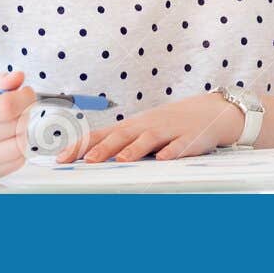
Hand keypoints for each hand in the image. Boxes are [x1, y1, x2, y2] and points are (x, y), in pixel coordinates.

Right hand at [0, 69, 35, 179]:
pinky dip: (18, 151)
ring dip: (25, 134)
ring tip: (18, 122)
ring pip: (16, 149)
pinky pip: (11, 165)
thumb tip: (19, 78)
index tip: (27, 92)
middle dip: (27, 114)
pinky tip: (8, 140)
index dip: (25, 98)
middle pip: (13, 128)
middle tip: (25, 106)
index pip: (5, 107)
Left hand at [57, 93, 243, 162]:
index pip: (102, 134)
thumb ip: (121, 143)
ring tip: (122, 159)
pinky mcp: (191, 137)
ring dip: (136, 149)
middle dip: (105, 148)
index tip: (62, 158)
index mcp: (134, 125)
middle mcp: (148, 126)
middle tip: (87, 161)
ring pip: (150, 138)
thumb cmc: (171, 123)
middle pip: (123, 135)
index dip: (82, 145)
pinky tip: (164, 159)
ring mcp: (170, 130)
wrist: (212, 111)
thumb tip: (88, 158)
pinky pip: (181, 145)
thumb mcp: (143, 130)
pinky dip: (172, 151)